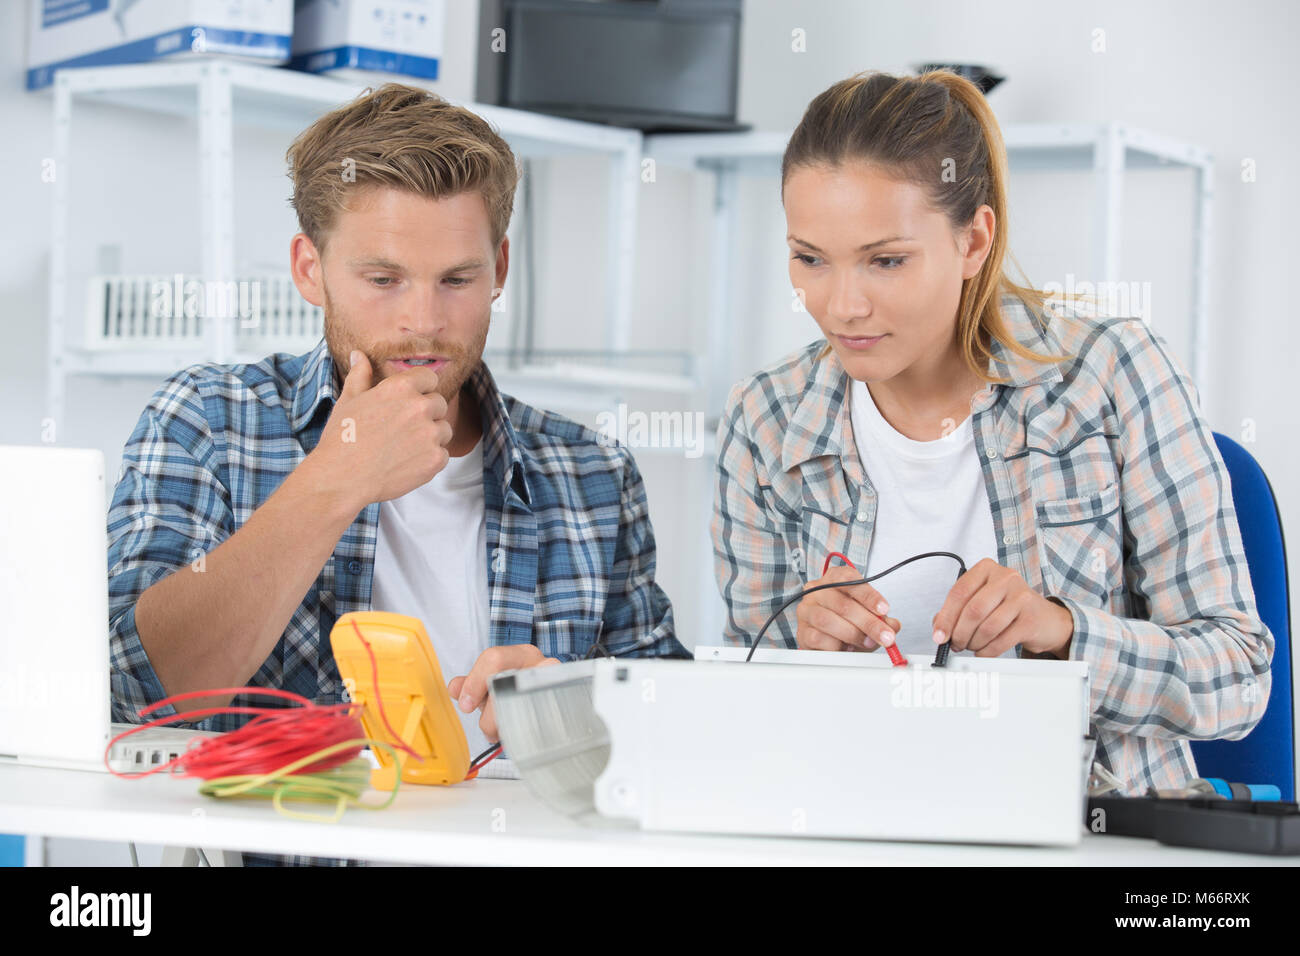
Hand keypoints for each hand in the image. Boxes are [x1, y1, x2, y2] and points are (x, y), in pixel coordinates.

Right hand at [304, 350, 452, 509]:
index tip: (410, 402)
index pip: (429, 378)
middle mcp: (419, 407)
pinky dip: (429, 459)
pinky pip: (443, 454)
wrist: (341, 478)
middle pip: (439, 404)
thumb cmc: (342, 438)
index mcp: (400, 388)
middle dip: (426, 414)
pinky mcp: (435, 459)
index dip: (421, 389)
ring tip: (402, 447)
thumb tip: (359, 354)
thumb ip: (360, 375)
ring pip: (444, 430)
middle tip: (402, 430)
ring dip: (430, 437)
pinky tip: (406, 462)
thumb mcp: (348, 400)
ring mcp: (430, 434)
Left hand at [447, 645, 560, 742]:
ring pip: (523, 706)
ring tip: (503, 735)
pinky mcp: (566, 704)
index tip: (466, 706)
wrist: (554, 701)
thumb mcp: (494, 683)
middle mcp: (542, 664)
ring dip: (507, 727)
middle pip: (508, 684)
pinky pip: (541, 722)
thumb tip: (455, 688)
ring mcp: (557, 684)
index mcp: (521, 654)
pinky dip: (523, 733)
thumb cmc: (519, 692)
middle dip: (491, 714)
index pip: (494, 658)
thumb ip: (471, 683)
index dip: (474, 682)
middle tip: (487, 729)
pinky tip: (518, 736)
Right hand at [795, 564, 901, 651]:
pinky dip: (837, 646)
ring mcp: (806, 610)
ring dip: (852, 635)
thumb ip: (882, 618)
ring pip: (827, 621)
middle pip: (842, 604)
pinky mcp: (801, 631)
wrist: (827, 637)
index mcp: (834, 578)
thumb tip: (893, 626)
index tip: (884, 610)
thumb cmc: (848, 620)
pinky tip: (846, 648)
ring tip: (867, 643)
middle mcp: (816, 591)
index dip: (868, 595)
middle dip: (868, 622)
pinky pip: (819, 638)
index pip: (849, 579)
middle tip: (885, 636)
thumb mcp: (868, 614)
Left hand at [931, 558, 1073, 657]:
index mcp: (987, 568)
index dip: (945, 617)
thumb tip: (939, 629)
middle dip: (959, 633)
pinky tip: (983, 652)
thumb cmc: (1008, 608)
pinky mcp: (1031, 618)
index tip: (939, 635)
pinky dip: (987, 651)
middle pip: (973, 610)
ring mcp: (1021, 596)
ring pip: (987, 626)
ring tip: (971, 647)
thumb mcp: (982, 601)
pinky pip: (1001, 640)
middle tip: (955, 645)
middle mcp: (1005, 577)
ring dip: (973, 643)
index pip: (959, 592)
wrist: (1046, 619)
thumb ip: (958, 610)